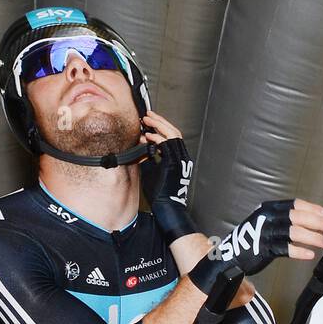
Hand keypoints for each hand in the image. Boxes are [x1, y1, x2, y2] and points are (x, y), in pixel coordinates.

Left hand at [140, 113, 195, 244]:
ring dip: (158, 126)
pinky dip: (157, 138)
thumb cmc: (160, 194)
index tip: (148, 123)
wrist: (167, 207)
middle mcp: (182, 156)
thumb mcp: (153, 172)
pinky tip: (147, 136)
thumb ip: (150, 160)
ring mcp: (180, 159)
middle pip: (174, 131)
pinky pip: (167, 145)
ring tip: (146, 121)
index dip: (160, 127)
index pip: (171, 136)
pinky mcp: (175, 163)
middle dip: (159, 121)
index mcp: (178, 158)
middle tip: (147, 115)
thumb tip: (141, 149)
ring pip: (172, 134)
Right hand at [190, 198, 322, 290]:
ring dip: (314, 237)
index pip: (296, 205)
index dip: (314, 209)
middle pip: (298, 217)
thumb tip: (311, 223)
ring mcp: (264, 233)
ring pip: (294, 232)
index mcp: (269, 208)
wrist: (229, 257)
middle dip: (318, 222)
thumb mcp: (267, 224)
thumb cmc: (250, 242)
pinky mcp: (262, 249)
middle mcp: (267, 217)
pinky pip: (284, 249)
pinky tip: (310, 254)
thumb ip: (285, 222)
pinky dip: (299, 251)